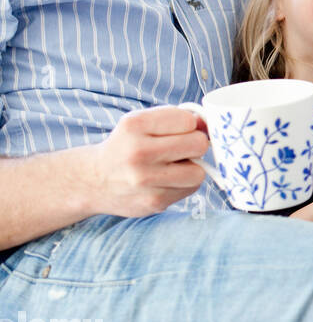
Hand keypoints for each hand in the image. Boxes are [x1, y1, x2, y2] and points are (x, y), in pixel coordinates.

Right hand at [89, 107, 208, 215]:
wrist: (93, 180)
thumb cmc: (126, 146)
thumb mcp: (141, 122)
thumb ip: (176, 118)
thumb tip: (209, 125)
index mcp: (134, 125)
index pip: (188, 120)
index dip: (189, 125)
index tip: (179, 130)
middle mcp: (137, 152)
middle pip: (198, 144)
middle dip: (195, 144)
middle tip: (181, 148)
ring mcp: (145, 180)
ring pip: (198, 172)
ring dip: (192, 168)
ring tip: (174, 166)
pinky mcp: (154, 202)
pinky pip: (190, 189)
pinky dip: (184, 184)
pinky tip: (166, 180)